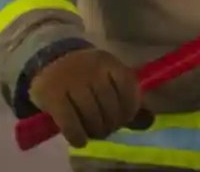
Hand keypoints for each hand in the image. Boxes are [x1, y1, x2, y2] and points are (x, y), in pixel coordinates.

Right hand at [28, 47, 153, 147]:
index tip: (124, 118)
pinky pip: (70, 122)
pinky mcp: (52, 94)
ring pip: (91, 115)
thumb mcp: (107, 77)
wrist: (49, 59)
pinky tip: (80, 140)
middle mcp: (91, 68)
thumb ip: (127, 98)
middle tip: (108, 129)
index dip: (130, 108)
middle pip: (110, 105)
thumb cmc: (84, 74)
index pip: (128, 87)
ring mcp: (70, 80)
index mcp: (108, 61)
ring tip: (95, 133)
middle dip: (112, 123)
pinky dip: (77, 135)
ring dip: (96, 130)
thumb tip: (149, 121)